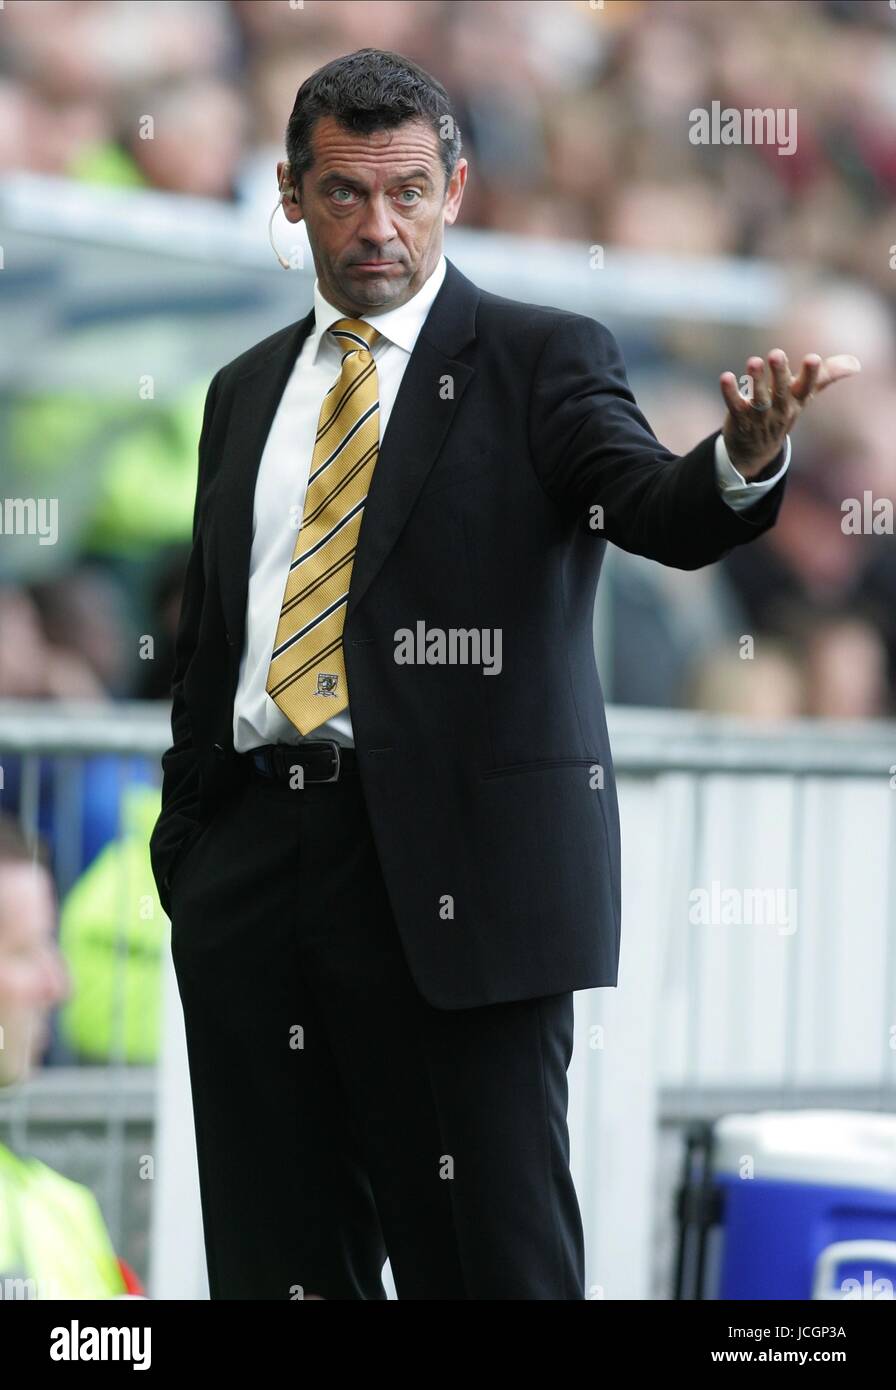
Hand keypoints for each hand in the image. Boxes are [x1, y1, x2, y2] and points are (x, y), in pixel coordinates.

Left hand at [720, 350, 860, 477]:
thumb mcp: (805, 396)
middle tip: (776, 353)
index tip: (813, 358)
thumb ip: (826, 376)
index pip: (807, 388)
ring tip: (753, 361)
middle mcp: (780, 409)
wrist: (756, 452)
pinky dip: (730, 393)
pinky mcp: (739, 419)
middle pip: (781, 392)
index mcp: (797, 401)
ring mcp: (759, 416)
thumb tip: (855, 363)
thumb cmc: (782, 413)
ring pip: (759, 399)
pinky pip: (735, 405)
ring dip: (756, 381)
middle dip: (779, 373)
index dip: (811, 374)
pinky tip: (726, 378)